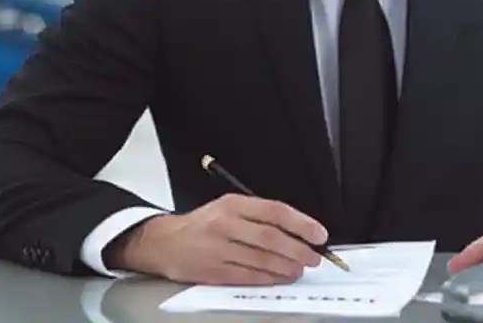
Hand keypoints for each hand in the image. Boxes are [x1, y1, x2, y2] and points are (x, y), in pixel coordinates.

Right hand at [103, 193, 328, 284]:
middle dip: (298, 249)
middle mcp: (225, 224)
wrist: (163, 242)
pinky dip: (267, 278)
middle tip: (314, 257)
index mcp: (234, 204)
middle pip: (270, 238)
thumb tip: (298, 231)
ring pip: (261, 259)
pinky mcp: (211, 271)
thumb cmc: (204, 224)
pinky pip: (246, 276)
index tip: (319, 234)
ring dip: (286, 266)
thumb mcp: (229, 208)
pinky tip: (279, 278)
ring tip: (299, 269)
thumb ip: (260, 216)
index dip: (301, 224)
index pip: (275, 211)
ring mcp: (217, 248)